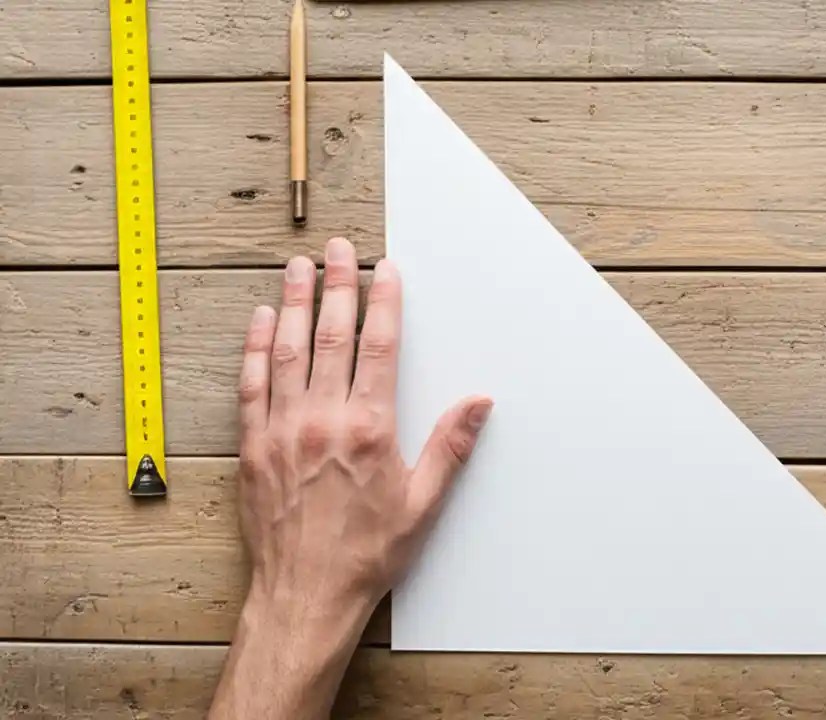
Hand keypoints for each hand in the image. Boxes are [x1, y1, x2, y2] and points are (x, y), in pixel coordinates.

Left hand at [237, 237, 492, 616]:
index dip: (384, 302)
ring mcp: (282, 431)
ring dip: (293, 304)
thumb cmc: (366, 555)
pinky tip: (260, 322)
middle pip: (331, 337)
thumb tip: (479, 403)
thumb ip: (450, 446)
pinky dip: (255, 349)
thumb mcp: (424, 504)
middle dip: (337, 286)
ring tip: (297, 268)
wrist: (305, 596)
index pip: (378, 348)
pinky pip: (251, 385)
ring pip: (287, 351)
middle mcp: (322, 421)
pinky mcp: (252, 448)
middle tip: (338, 250)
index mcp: (370, 430)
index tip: (385, 271)